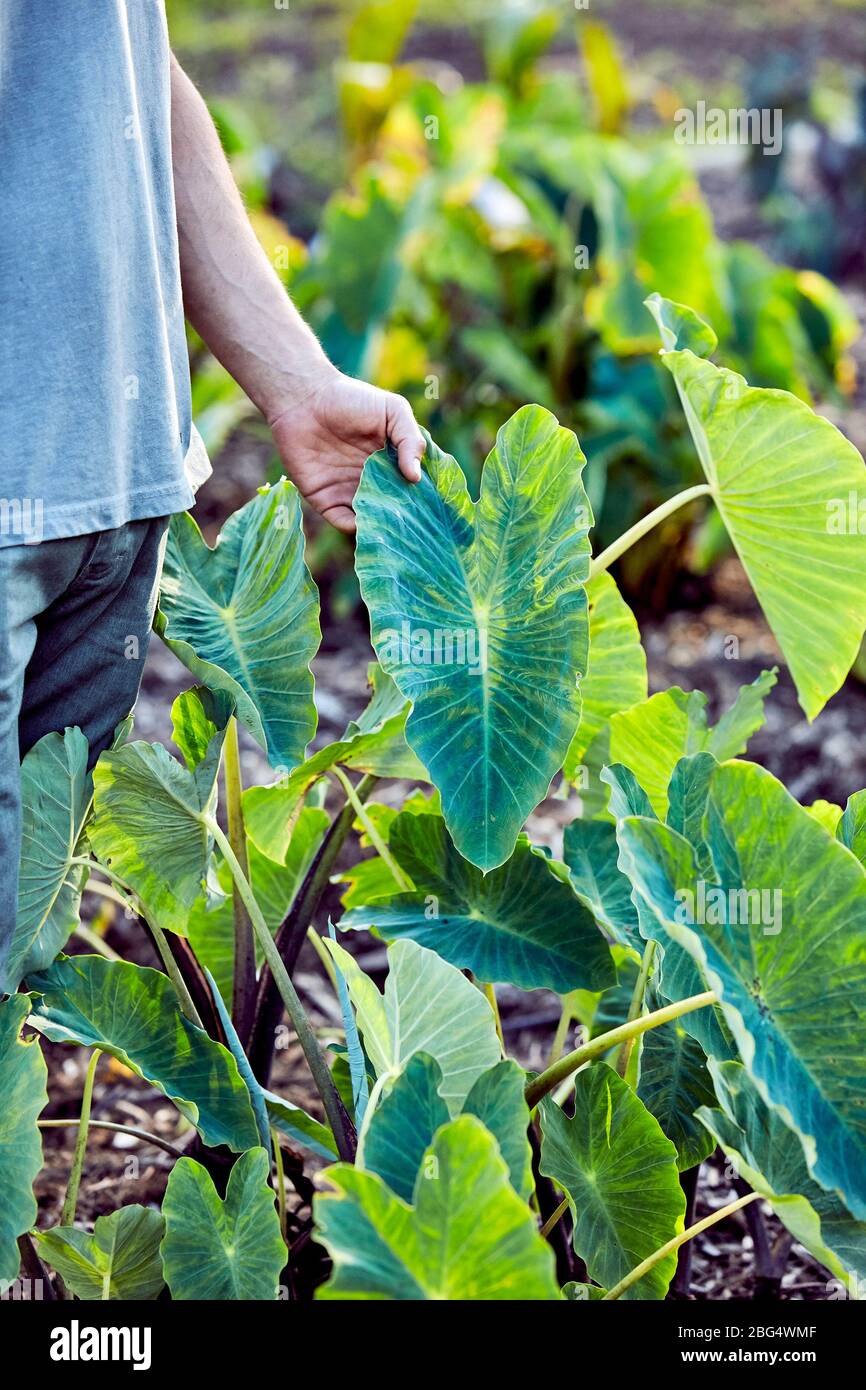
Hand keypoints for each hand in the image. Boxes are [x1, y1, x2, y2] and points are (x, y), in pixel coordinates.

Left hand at [268, 367, 425, 531]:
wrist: (305, 399)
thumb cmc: (351, 399)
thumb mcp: (393, 411)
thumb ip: (410, 440)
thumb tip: (416, 477)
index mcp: (391, 464)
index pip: (411, 489)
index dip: (422, 498)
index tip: (433, 508)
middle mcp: (372, 482)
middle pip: (394, 509)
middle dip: (404, 518)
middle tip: (415, 524)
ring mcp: (349, 493)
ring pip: (371, 520)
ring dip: (381, 526)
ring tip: (392, 527)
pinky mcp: (325, 500)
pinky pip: (344, 522)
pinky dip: (356, 528)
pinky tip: (365, 523)